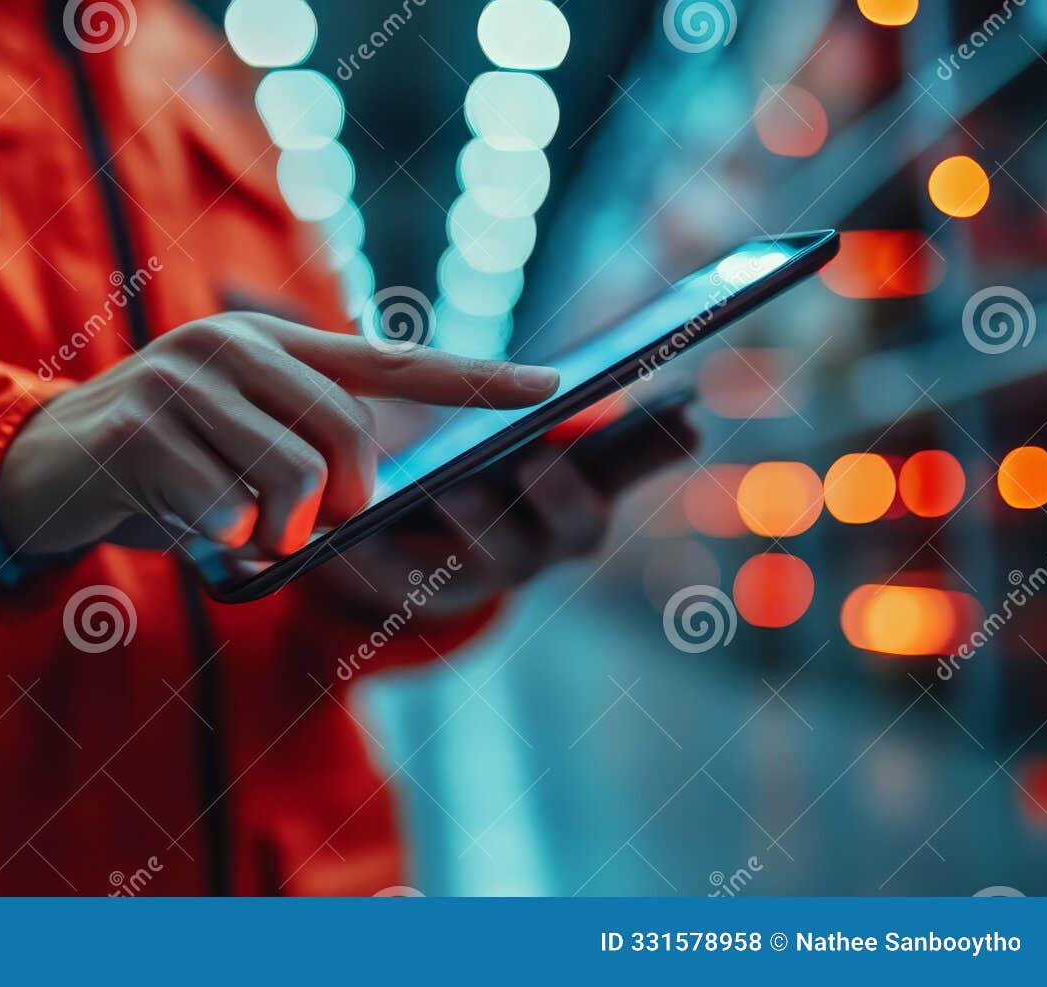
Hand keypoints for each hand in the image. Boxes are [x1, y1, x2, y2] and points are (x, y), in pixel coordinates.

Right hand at [0, 313, 561, 558]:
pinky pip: (222, 511)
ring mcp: (179, 383)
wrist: (36, 468)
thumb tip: (372, 507)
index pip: (391, 359)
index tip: (555, 388)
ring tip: (235, 532)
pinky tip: (181, 530)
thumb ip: (303, 449)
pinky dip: (216, 544)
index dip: (474, 377)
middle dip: (343, 503)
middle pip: (346, 435)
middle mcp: (229, 347)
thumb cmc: (158, 462)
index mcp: (268, 342)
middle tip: (303, 528)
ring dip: (274, 533)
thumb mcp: (235, 441)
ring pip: (291, 479)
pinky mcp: (138, 433)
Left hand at [317, 399, 697, 618]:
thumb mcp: (520, 433)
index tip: (686, 417)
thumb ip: (568, 410)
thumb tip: (633, 371)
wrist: (386, 536)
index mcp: (576, 495)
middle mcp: (540, 544)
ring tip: (453, 488)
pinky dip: (377, 551)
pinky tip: (360, 526)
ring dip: (477, 524)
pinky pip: (395, 575)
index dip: (659, 448)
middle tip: (543, 460)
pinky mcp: (406, 588)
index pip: (633, 471)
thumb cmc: (474, 467)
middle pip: (573, 530)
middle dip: (563, 496)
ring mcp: (477, 573)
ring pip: (489, 560)